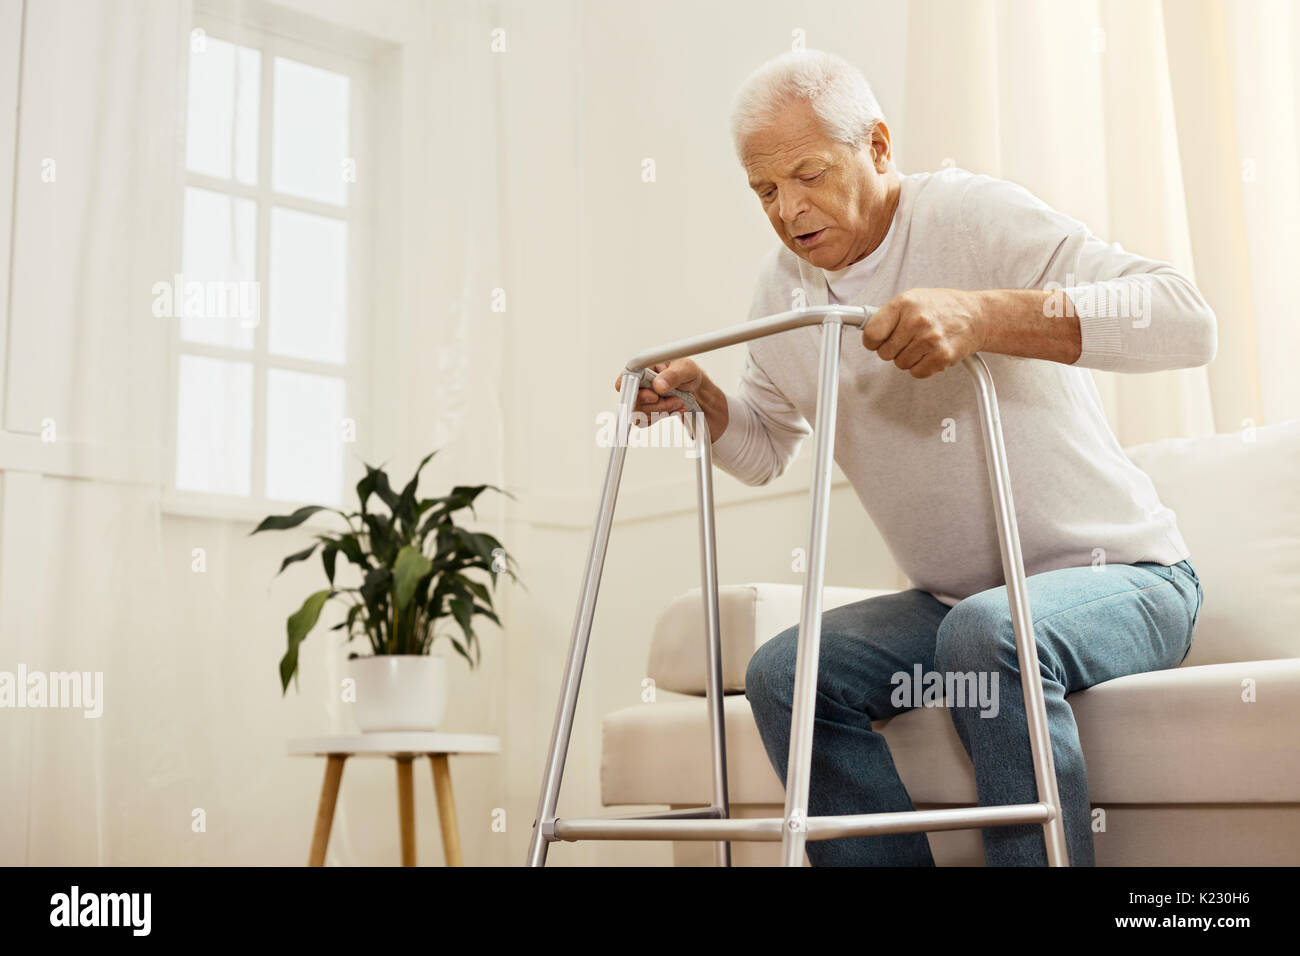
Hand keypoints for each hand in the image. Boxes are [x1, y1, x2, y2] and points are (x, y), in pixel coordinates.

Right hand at [613, 358, 703, 424]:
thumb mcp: (687, 369)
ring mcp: (644, 398)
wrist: (701, 394)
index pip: (628, 376)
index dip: (633, 388)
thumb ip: (673, 375)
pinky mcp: (648, 410)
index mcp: (647, 366)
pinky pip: (645, 420)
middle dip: (655, 403)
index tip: (653, 396)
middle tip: (673, 399)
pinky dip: (662, 417)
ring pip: (639, 412)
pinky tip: (675, 410)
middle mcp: (642, 382)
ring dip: (661, 411)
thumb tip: (658, 384)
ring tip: (678, 403)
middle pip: (633, 398)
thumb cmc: (692, 376)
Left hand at [862, 288, 987, 377]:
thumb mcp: (912, 299)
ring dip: (909, 357)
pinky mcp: (941, 356)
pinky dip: (921, 366)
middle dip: (893, 349)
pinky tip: (931, 352)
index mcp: (904, 303)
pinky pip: (916, 372)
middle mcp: (917, 321)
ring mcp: (930, 339)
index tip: (877, 341)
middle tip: (907, 339)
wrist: (977, 316)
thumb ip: (889, 315)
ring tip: (923, 343)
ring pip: (900, 364)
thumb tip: (866, 331)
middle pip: (884, 353)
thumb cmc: (943, 307)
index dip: (872, 341)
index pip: (872, 334)